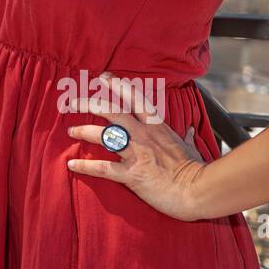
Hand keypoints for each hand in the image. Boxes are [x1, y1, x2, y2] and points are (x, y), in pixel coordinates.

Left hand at [66, 72, 208, 221]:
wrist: (198, 190)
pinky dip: (85, 166)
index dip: (117, 85)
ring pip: (103, 135)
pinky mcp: (132, 174)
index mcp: (156, 126)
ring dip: (84, 131)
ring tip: (70, 131)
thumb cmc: (195, 170)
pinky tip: (72, 164)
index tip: (102, 77)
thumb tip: (193, 131)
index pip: (134, 98)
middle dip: (89, 103)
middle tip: (72, 102)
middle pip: (111, 110)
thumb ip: (188, 137)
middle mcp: (143, 134)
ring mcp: (136, 153)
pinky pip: (103, 168)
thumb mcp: (191, 147)